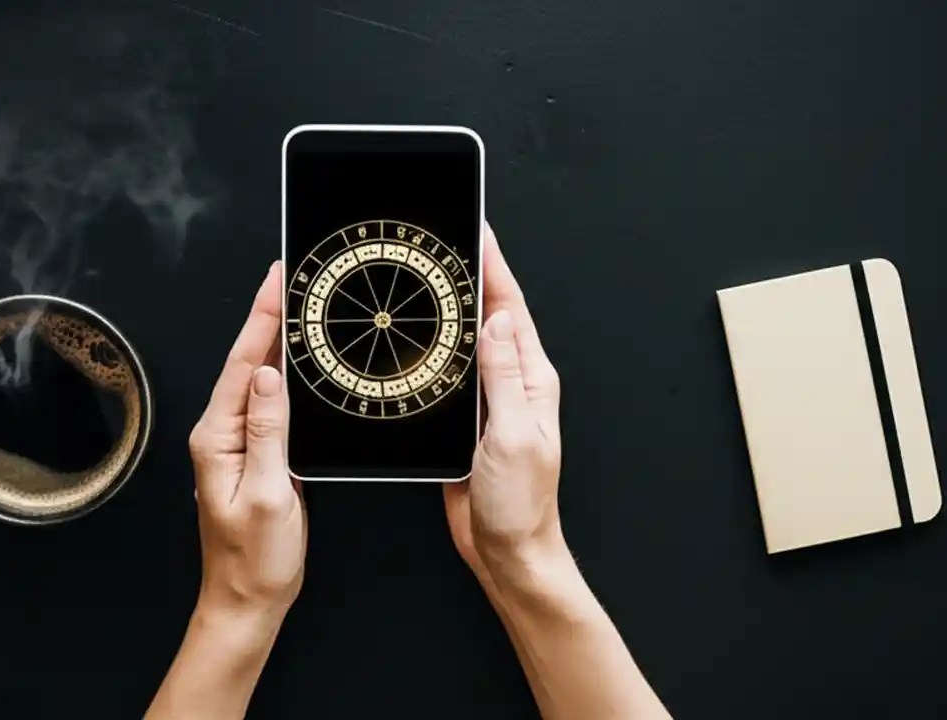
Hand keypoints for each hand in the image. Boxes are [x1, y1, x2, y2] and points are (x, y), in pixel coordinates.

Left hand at [187, 262, 305, 619]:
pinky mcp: (253, 455)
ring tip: (295, 303)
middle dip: (267, 315)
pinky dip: (283, 374)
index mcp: (217, 437)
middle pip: (247, 363)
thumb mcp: (268, 493)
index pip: (243, 365)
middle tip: (288, 275)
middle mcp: (220, 434)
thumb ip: (268, 432)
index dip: (261, 318)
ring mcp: (235, 444)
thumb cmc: (255, 559)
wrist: (246, 601)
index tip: (276, 280)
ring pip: (257, 380)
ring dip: (275, 340)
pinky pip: (268, 404)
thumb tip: (270, 375)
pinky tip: (297, 361)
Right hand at [444, 223, 565, 591]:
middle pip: (489, 316)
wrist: (505, 549)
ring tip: (425, 277)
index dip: (495, 268)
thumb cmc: (521, 503)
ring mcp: (489, 401)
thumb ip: (503, 377)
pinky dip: (433, 351)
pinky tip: (415, 340)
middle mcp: (513, 384)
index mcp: (532, 379)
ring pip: (465, 343)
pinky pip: (449, 375)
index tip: (479, 232)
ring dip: (449, 311)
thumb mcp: (514, 434)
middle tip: (445, 242)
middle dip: (470, 276)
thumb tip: (496, 321)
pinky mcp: (465, 421)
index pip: (511, 309)